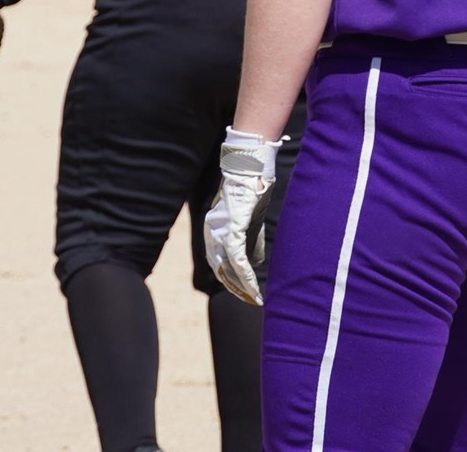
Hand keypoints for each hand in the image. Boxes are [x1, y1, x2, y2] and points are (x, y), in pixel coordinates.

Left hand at [204, 128, 281, 305]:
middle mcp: (212, 232)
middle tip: (249, 300)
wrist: (251, 166)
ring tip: (254, 298)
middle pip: (219, 269)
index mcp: (214, 229)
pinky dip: (246, 276)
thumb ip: (250, 239)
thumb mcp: (250, 218)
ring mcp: (220, 231)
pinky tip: (254, 287)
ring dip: (240, 287)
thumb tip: (255, 263)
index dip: (230, 279)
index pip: (218, 262)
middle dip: (234, 288)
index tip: (244, 292)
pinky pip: (237, 260)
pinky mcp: (232, 229)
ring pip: (227, 268)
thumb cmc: (252, 189)